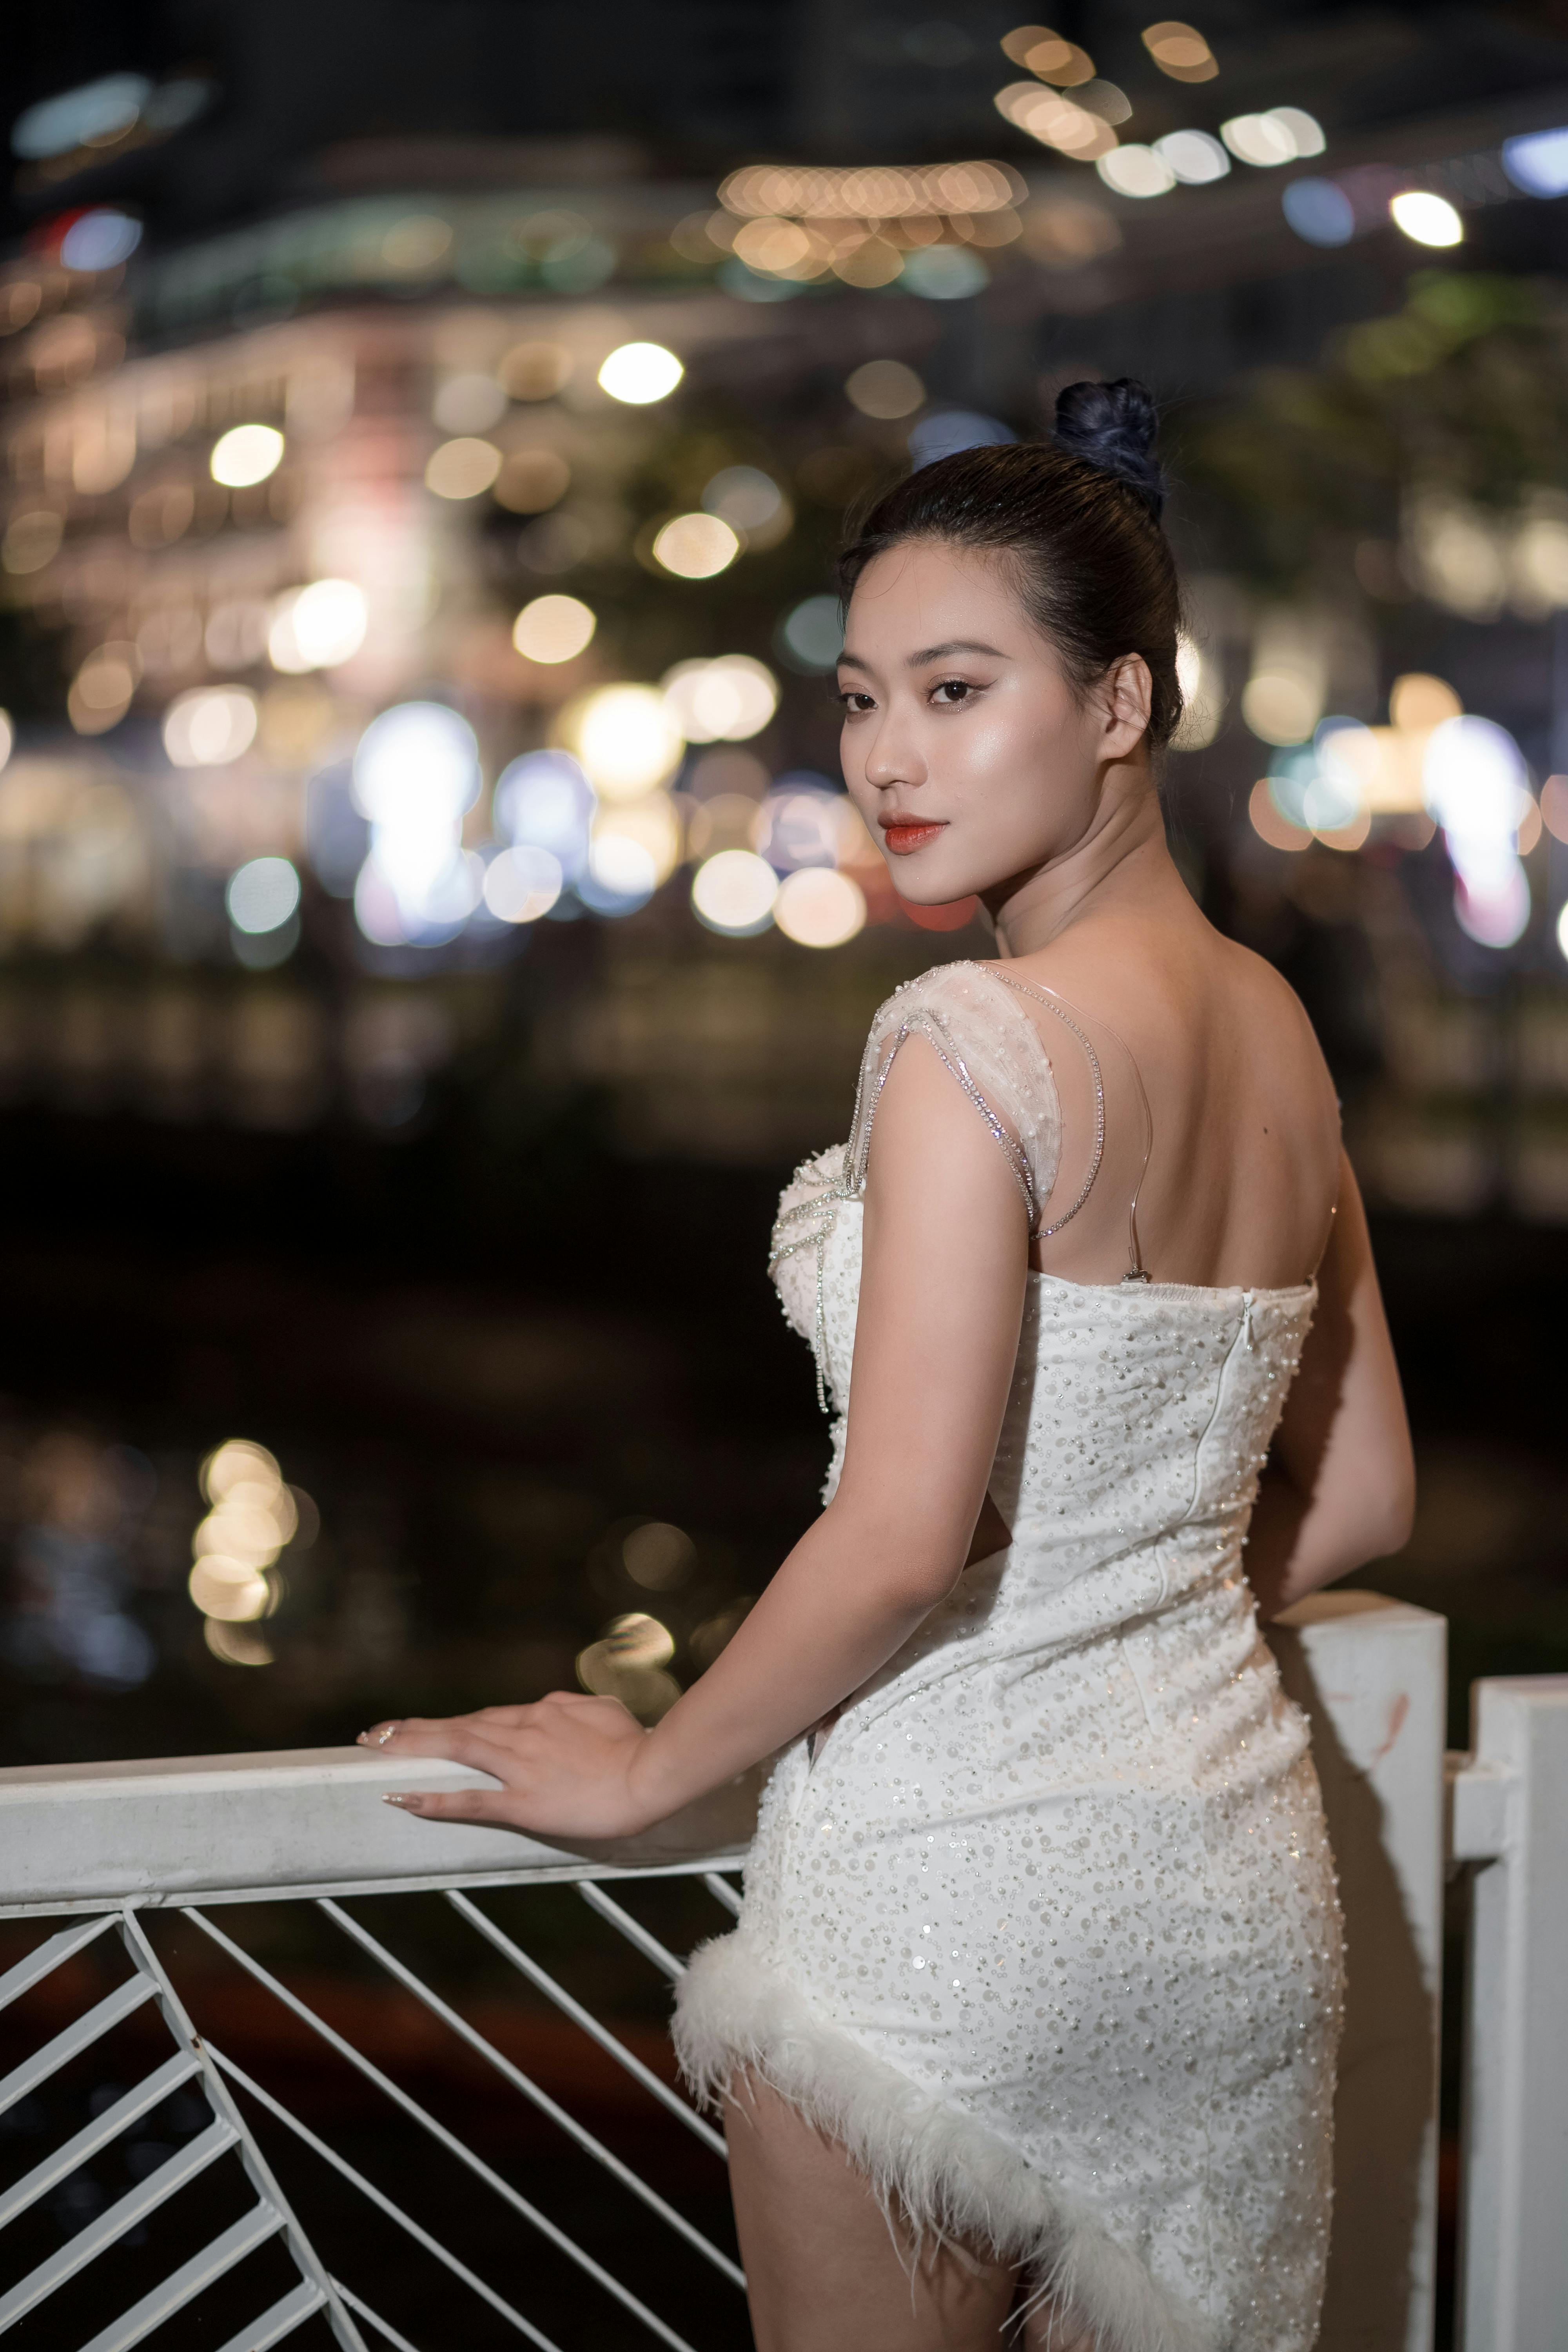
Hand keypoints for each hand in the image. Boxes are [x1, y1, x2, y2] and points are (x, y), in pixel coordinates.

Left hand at [359, 1692, 659, 1841]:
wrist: (651, 1773)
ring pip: (457, 1749)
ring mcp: (521, 1766)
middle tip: (376, 1733)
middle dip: (413, 1729)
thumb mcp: (603, 1711)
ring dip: (412, 1748)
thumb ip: (572, 1709)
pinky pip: (471, 1800)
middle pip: (460, 1726)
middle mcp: (524, 1732)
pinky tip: (404, 1798)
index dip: (452, 1724)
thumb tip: (552, 1709)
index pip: (488, 1717)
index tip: (427, 1728)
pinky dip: (434, 1798)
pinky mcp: (524, 1801)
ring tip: (377, 1749)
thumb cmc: (637, 1743)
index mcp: (543, 1712)